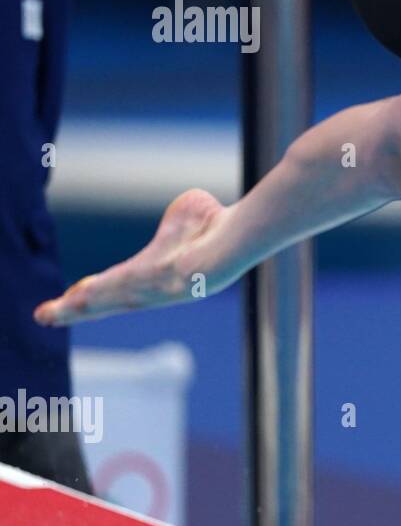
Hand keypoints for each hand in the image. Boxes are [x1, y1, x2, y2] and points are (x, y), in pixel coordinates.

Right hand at [34, 188, 229, 325]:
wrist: (229, 240)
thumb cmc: (216, 225)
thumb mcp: (189, 213)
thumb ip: (180, 218)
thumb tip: (189, 209)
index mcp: (157, 274)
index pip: (121, 285)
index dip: (98, 291)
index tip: (74, 294)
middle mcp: (151, 288)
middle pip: (107, 300)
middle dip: (77, 307)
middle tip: (46, 315)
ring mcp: (148, 291)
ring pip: (104, 300)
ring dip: (74, 308)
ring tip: (47, 315)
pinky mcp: (145, 286)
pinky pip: (108, 293)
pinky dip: (83, 302)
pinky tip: (60, 308)